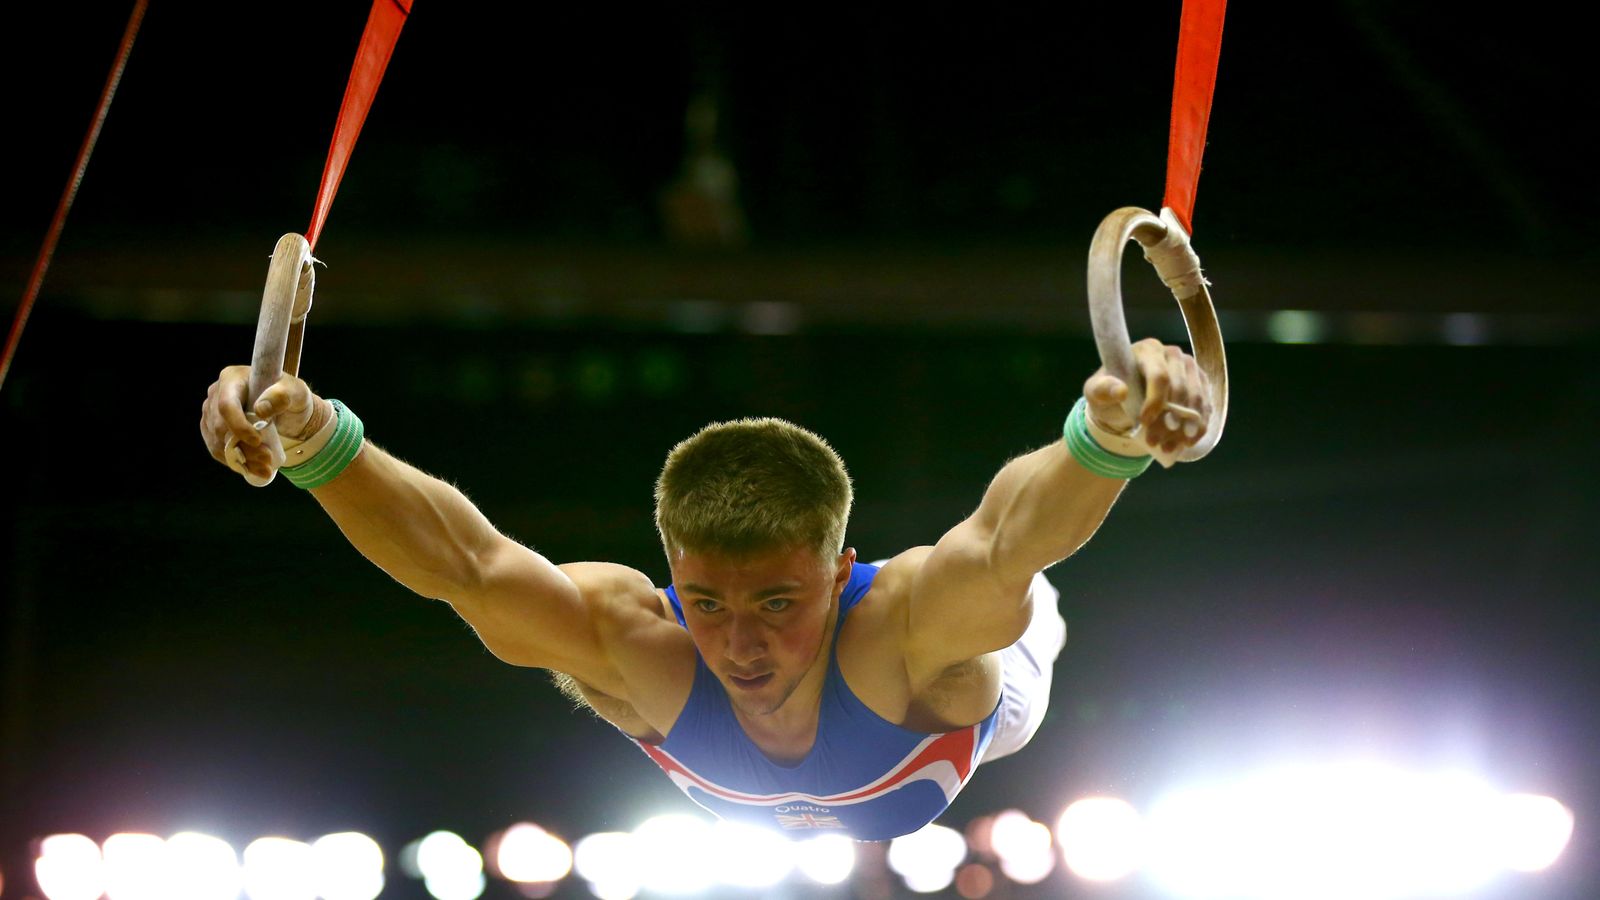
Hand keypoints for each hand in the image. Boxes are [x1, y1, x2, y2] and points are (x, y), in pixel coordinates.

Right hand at [199, 366, 329, 480]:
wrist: (288, 411)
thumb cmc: (291, 396)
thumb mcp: (296, 391)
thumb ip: (283, 395)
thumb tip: (260, 409)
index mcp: (232, 378)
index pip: (226, 404)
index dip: (238, 425)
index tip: (257, 440)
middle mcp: (216, 393)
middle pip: (220, 427)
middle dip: (243, 447)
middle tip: (267, 459)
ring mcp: (211, 412)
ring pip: (217, 441)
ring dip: (240, 458)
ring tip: (264, 467)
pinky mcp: (212, 430)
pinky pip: (217, 450)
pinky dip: (235, 462)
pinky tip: (253, 468)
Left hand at [1083, 338, 1211, 457]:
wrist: (1126, 401)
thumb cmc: (1110, 392)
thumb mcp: (1096, 391)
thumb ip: (1103, 389)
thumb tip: (1121, 391)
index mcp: (1148, 350)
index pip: (1160, 375)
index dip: (1155, 401)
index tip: (1144, 422)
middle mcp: (1173, 354)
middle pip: (1181, 388)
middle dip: (1169, 419)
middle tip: (1155, 441)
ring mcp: (1190, 368)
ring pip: (1197, 399)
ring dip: (1186, 427)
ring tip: (1169, 446)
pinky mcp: (1200, 384)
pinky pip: (1206, 406)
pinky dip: (1198, 427)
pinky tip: (1186, 442)